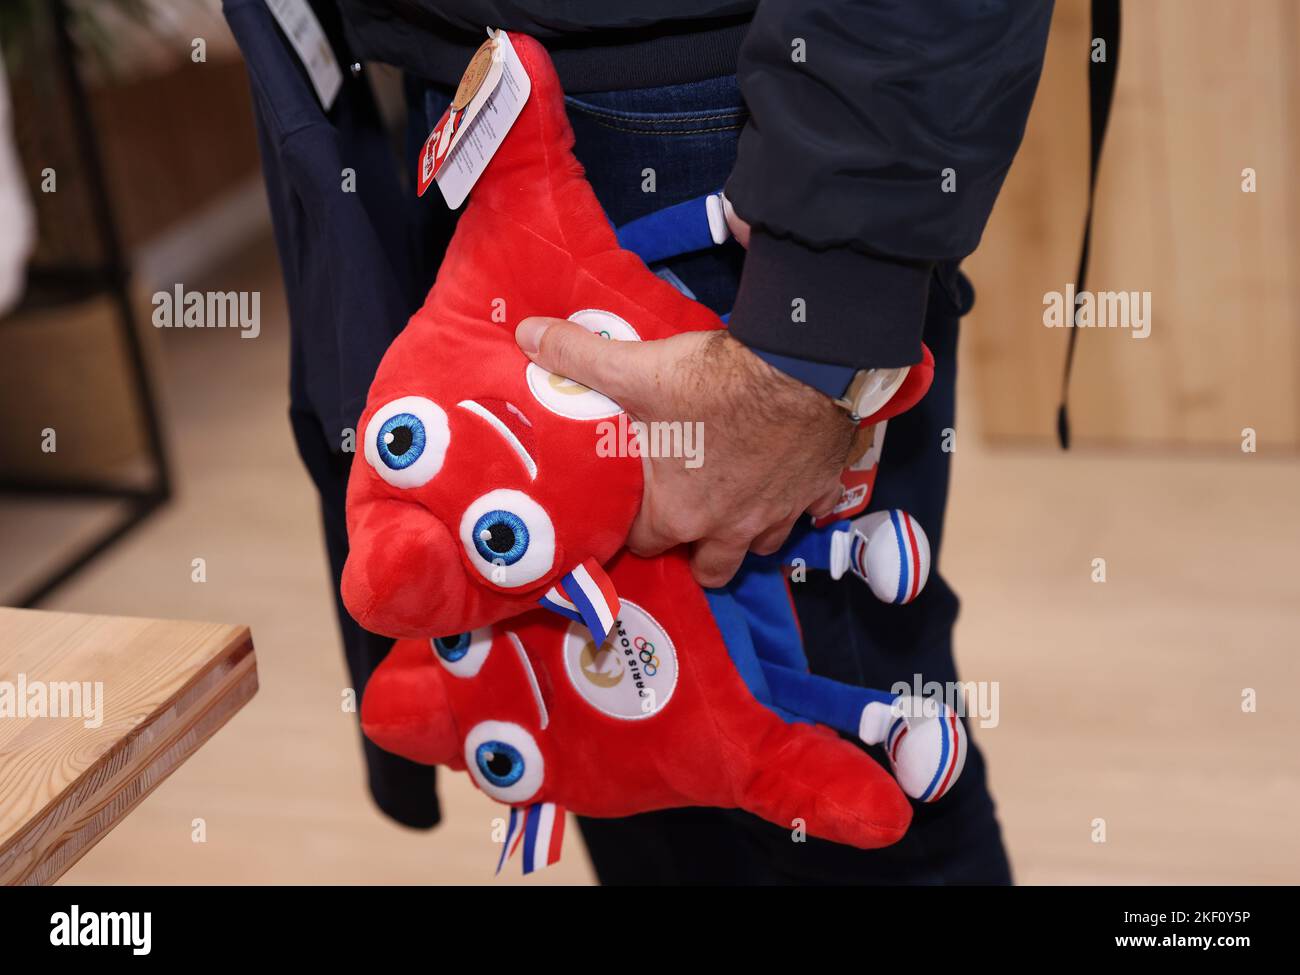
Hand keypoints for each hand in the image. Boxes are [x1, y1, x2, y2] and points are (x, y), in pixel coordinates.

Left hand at [515, 317, 854, 586]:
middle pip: (707, 567)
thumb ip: (576, 356)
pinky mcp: (819, 490)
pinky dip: (799, 500)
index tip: (628, 509)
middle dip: (692, 549)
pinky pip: (810, 510)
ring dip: (744, 532)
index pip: (643, 544)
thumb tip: (525, 335)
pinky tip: (789, 479)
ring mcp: (779, 514)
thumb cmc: (714, 381)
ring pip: (759, 547)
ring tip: (732, 504)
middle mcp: (729, 527)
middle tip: (682, 516)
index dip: (632, 528)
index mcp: (678, 512)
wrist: (804, 367)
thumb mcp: (635, 368)